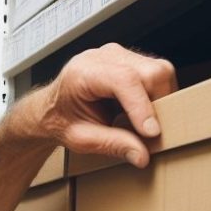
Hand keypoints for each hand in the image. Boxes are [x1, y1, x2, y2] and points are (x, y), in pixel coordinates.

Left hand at [12, 43, 177, 167]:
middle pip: (150, 72)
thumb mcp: (81, 139)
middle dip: (157, 104)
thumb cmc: (61, 120)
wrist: (51, 110)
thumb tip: (142, 155)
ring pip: (160, 70)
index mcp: (83, 73)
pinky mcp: (129, 59)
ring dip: (160, 99)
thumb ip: (112, 145)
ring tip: (143, 120)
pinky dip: (157, 94)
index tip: (151, 132)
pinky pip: (157, 72)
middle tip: (149, 132)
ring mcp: (117, 55)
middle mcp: (102, 57)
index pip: (124, 80)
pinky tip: (141, 109)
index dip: (142, 107)